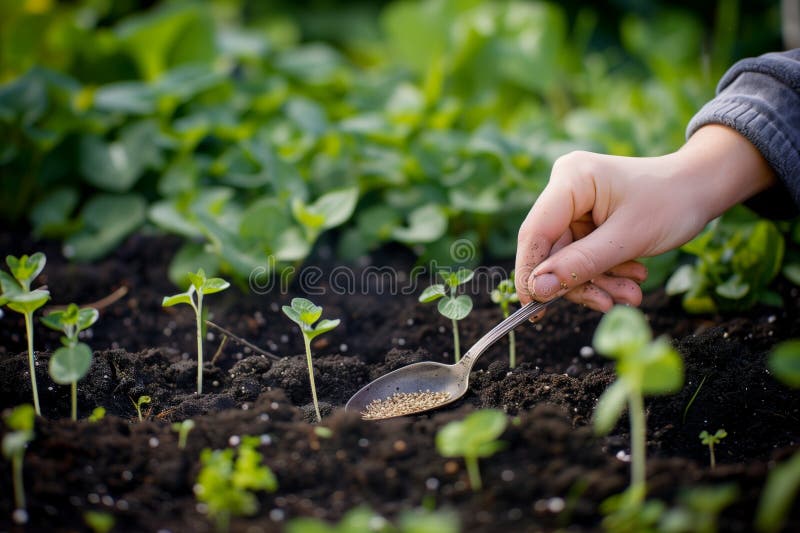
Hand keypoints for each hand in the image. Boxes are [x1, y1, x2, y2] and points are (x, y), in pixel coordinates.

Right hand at [515, 125, 775, 314]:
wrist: (701, 187)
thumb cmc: (672, 201)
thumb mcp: (628, 239)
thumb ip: (580, 265)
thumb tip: (538, 290)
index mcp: (571, 180)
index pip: (536, 232)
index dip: (531, 272)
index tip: (535, 308)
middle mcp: (565, 189)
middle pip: (553, 249)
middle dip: (580, 281)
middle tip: (608, 305)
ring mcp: (575, 205)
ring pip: (568, 258)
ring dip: (598, 281)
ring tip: (630, 295)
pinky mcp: (585, 219)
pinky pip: (583, 255)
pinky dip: (605, 272)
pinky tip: (630, 280)